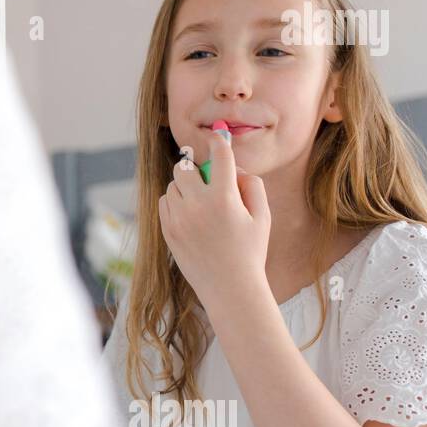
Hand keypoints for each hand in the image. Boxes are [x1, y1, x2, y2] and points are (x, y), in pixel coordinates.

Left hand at [157, 129, 270, 305]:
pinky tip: (190, 214)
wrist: (229, 288)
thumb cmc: (250, 251)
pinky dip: (175, 201)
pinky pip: (165, 202)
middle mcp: (197, 205)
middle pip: (185, 167)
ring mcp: (178, 218)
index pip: (218, 157)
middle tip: (207, 178)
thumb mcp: (262, 217)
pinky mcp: (167, 230)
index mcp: (224, 199)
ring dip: (185, 185)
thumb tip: (234, 168)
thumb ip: (252, 185)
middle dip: (196, 167)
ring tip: (201, 202)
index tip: (218, 138)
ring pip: (173, 184)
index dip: (219, 143)